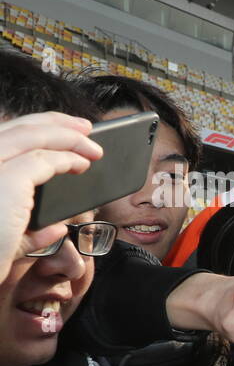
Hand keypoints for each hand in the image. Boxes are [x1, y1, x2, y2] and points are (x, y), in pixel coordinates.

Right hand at [0, 112, 101, 280]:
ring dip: (69, 138)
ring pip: (34, 136)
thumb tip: (58, 229)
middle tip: (85, 128)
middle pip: (18, 127)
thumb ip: (29, 232)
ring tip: (93, 147)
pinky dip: (68, 159)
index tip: (61, 130)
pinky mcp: (8, 179)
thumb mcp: (6, 241)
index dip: (34, 128)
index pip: (5, 135)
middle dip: (56, 124)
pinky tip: (83, 165)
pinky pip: (45, 160)